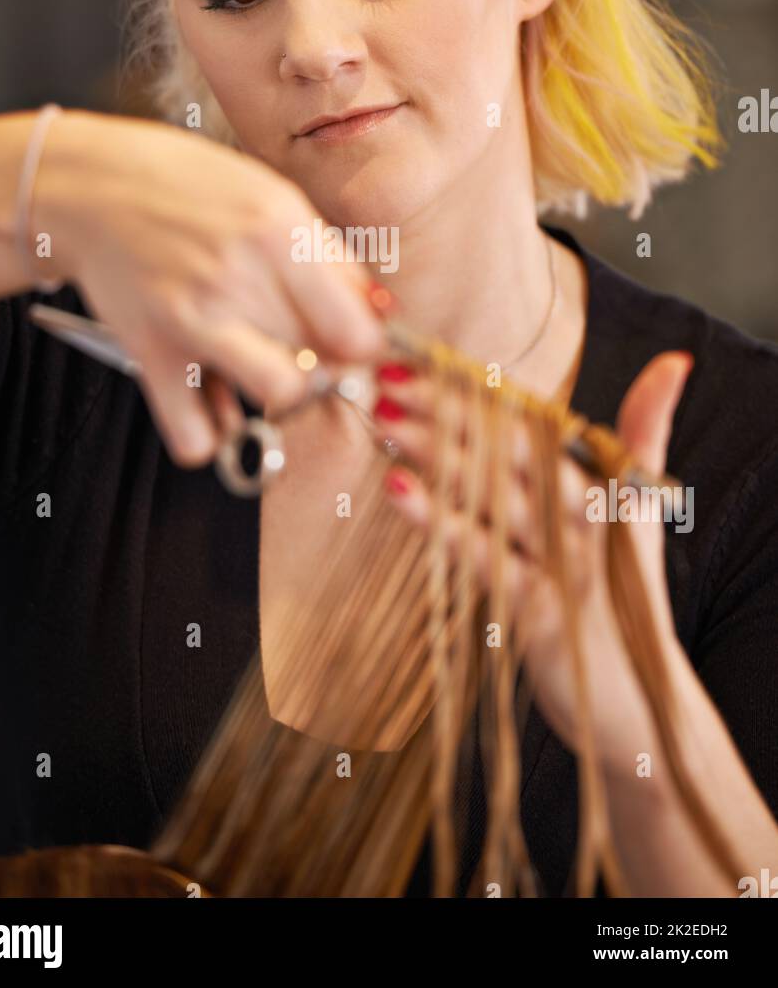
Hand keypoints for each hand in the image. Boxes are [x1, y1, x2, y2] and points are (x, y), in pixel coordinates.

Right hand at [35, 111, 388, 466]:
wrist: (93, 187)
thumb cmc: (189, 188)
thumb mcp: (272, 196)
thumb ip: (328, 257)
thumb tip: (377, 316)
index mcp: (279, 232)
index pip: (357, 330)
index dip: (365, 346)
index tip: (354, 342)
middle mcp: (239, 278)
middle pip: (324, 360)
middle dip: (326, 362)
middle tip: (304, 346)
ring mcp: (193, 320)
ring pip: (278, 396)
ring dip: (279, 394)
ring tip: (265, 369)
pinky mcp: (152, 355)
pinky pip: (197, 436)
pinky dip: (209, 432)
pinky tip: (211, 398)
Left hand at [370, 352, 693, 766]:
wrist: (635, 703)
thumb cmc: (619, 595)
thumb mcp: (632, 511)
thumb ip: (643, 431)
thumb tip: (672, 362)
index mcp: (603, 484)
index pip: (533, 418)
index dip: (475, 385)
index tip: (416, 355)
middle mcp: (586, 518)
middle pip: (513, 446)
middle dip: (448, 406)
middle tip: (387, 373)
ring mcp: (566, 567)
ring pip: (496, 495)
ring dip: (437, 452)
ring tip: (385, 417)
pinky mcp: (544, 616)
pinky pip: (486, 561)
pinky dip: (441, 524)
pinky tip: (398, 490)